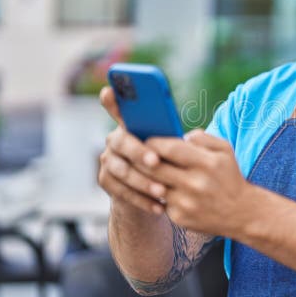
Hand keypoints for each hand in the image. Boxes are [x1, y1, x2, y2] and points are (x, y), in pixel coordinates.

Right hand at [97, 86, 166, 214]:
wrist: (150, 193)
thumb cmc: (168, 162)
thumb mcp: (173, 149)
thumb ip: (172, 138)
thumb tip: (190, 136)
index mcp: (130, 125)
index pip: (119, 107)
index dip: (112, 100)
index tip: (109, 91)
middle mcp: (114, 139)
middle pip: (122, 142)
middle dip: (139, 152)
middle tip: (156, 162)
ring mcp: (107, 160)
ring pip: (121, 170)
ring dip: (143, 181)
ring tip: (163, 190)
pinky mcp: (105, 181)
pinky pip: (121, 191)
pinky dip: (141, 199)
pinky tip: (159, 205)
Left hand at [145, 129, 253, 235]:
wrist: (241, 213)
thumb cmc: (229, 176)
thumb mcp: (225, 151)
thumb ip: (202, 137)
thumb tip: (179, 136)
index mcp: (207, 163)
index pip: (170, 149)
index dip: (153, 142)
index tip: (146, 140)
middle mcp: (196, 184)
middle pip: (155, 167)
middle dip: (142, 158)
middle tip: (136, 153)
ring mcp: (186, 203)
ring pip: (153, 185)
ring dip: (145, 177)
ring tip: (143, 169)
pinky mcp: (180, 218)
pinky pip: (160, 201)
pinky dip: (157, 195)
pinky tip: (158, 190)